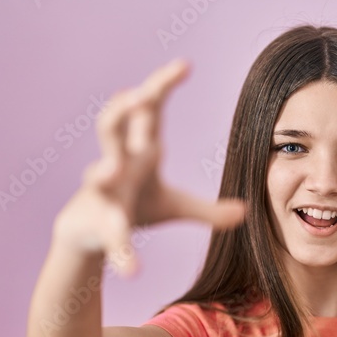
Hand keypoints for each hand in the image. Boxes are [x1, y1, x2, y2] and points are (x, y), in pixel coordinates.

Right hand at [55, 58, 247, 276]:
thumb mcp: (175, 206)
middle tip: (138, 95)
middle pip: (114, 126)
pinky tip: (133, 271)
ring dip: (103, 169)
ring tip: (109, 170)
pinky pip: (110, 237)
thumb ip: (208, 209)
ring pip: (97, 172)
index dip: (162, 86)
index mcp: (139, 151)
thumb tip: (245, 212)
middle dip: (123, 111)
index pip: (149, 110)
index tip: (184, 65)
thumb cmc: (133, 207)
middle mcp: (117, 163)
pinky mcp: (98, 224)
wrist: (91, 235)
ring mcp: (102, 192)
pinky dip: (123, 254)